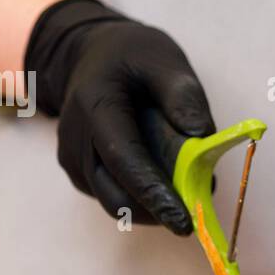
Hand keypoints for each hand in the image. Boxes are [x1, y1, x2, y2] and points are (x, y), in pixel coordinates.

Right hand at [25, 0, 214, 234]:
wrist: (89, 55)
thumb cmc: (131, 57)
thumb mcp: (163, 59)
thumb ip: (183, 95)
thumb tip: (203, 136)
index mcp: (96, 105)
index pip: (124, 159)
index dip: (154, 194)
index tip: (184, 220)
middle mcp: (75, 138)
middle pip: (114, 192)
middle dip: (157, 211)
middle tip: (198, 214)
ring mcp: (72, 158)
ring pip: (112, 200)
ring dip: (151, 207)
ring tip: (187, 193)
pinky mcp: (78, 172)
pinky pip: (110, 195)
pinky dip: (139, 199)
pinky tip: (165, 185)